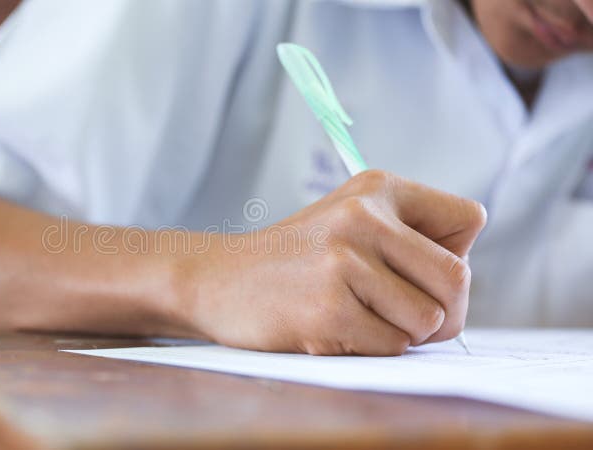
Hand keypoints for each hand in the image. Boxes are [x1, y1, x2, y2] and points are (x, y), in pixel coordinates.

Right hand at [184, 170, 486, 355]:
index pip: (469, 219)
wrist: (217, 279)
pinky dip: (372, 349)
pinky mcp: (328, 310)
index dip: (453, 256)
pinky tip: (334, 329)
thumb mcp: (349, 219)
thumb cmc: (295, 260)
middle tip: (402, 315)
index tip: (415, 270)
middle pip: (457, 279)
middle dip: (443, 312)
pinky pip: (392, 347)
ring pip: (429, 320)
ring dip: (403, 334)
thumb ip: (409, 236)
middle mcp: (363, 217)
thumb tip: (461, 284)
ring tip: (358, 317)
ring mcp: (343, 263)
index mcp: (376, 188)